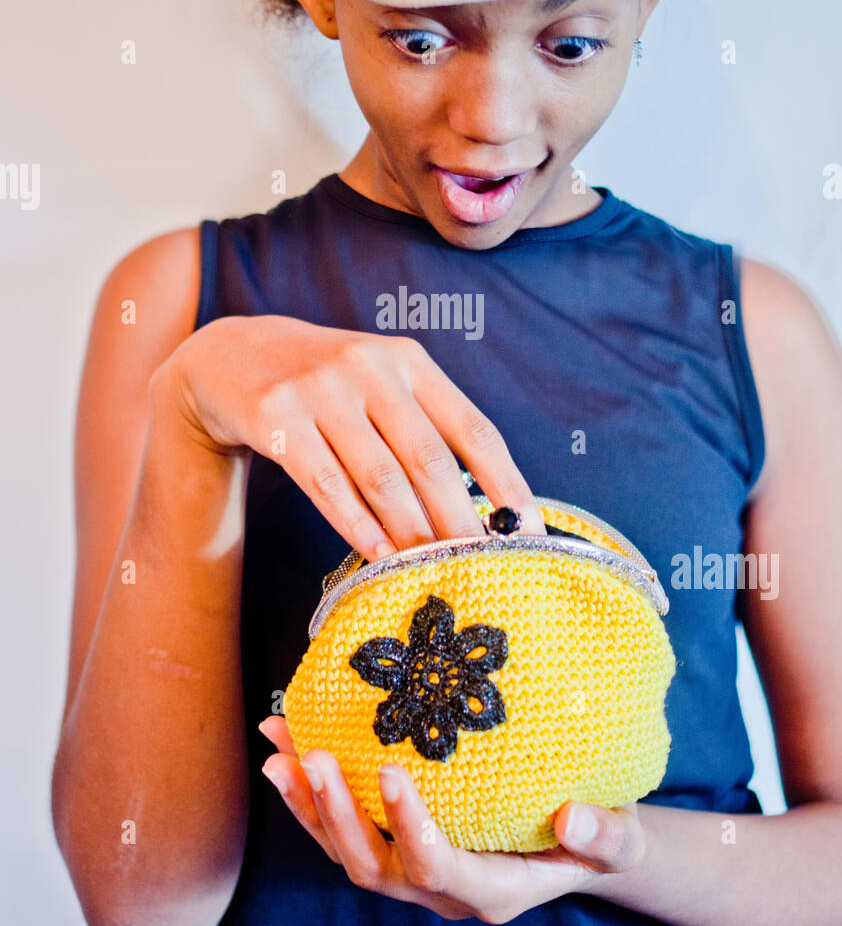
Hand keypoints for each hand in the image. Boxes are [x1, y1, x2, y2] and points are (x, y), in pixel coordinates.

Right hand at [153, 314, 545, 561]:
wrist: (230, 357)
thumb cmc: (324, 385)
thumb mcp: (379, 384)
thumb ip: (424, 429)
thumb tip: (481, 508)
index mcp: (409, 361)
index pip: (473, 428)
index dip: (506, 482)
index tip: (527, 529)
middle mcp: (369, 367)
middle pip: (428, 458)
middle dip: (460, 520)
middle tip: (481, 566)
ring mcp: (319, 390)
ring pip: (378, 476)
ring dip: (409, 531)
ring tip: (431, 569)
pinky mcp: (276, 416)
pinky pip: (324, 482)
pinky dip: (354, 523)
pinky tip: (376, 553)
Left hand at [258, 717, 646, 923]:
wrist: (580, 843)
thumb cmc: (601, 836)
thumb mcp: (621, 839)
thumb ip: (605, 837)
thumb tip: (575, 817)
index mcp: (491, 890)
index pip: (437, 865)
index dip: (409, 823)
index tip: (389, 768)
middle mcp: (440, 888)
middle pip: (372, 865)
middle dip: (335, 814)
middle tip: (312, 756)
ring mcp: (412, 871)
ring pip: (345, 850)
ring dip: (306, 801)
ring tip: (278, 748)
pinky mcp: (396, 845)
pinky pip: (342, 828)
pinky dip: (310, 792)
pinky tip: (287, 745)